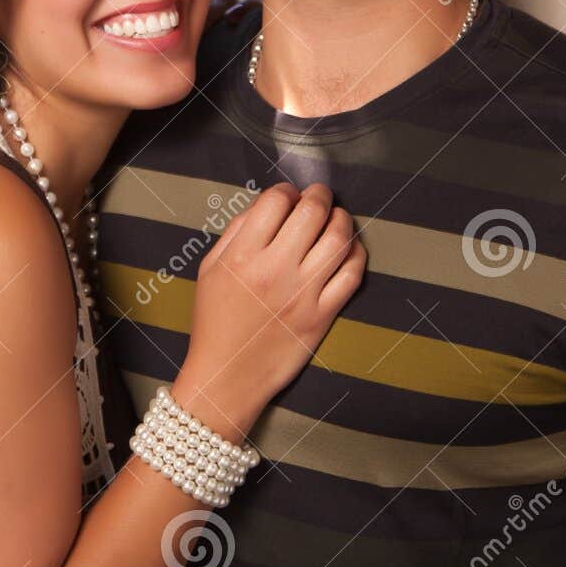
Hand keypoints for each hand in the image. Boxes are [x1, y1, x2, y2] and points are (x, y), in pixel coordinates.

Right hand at [171, 182, 364, 442]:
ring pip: (338, 239)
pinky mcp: (323, 315)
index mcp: (242, 256)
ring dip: (342, 219)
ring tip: (337, 217)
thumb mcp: (210, 270)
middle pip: (312, 212)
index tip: (287, 195)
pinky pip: (352, 275)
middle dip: (319, 195)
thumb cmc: (214, 322)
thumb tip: (265, 205)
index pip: (275, 201)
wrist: (227, 376)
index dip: (285, 190)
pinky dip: (356, 254)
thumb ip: (235, 233)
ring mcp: (303, 293)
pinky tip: (349, 248)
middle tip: (319, 196)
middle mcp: (275, 269)